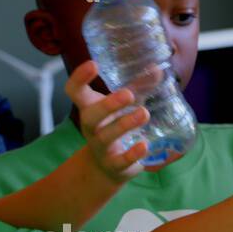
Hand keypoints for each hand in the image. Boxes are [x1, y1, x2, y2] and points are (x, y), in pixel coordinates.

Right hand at [66, 60, 149, 184]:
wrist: (109, 167)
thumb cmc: (116, 126)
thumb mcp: (125, 105)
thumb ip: (139, 87)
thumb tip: (157, 69)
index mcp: (90, 107)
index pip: (75, 91)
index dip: (79, 78)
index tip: (93, 64)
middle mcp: (92, 127)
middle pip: (90, 116)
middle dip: (108, 105)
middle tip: (128, 94)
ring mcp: (101, 147)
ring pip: (106, 137)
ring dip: (125, 124)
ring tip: (144, 113)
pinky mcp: (114, 165)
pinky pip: (120, 161)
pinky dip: (132, 154)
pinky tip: (144, 145)